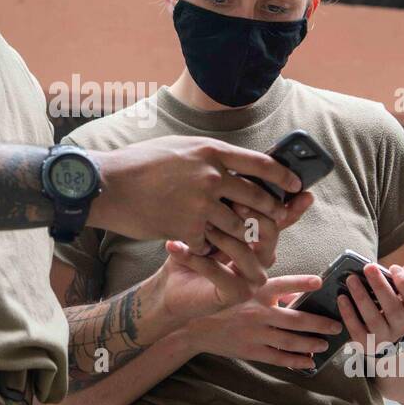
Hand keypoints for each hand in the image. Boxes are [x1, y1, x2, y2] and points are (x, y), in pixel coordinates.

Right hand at [88, 136, 300, 251]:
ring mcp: (201, 203)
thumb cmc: (138, 163)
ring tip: (253, 253)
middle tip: (280, 221)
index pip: (259, 164)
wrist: (108, 185)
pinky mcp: (188, 228)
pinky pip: (208, 244)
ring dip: (245, 242)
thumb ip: (205, 156)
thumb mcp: (178, 147)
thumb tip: (228, 163)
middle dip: (272, 213)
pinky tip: (208, 256)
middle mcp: (212, 176)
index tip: (295, 185)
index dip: (282, 176)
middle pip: (255, 199)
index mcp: (211, 152)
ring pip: (237, 228)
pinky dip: (208, 252)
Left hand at [160, 191, 315, 317]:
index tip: (295, 190)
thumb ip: (227, 200)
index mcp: (260, 239)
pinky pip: (220, 272)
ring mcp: (253, 279)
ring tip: (196, 226)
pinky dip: (195, 259)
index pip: (281, 219)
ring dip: (218, 236)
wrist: (168, 285)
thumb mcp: (208, 218)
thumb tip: (235, 167)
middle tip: (229, 202)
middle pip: (269, 231)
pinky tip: (175, 247)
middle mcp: (263, 259)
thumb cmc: (189, 246)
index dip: (290, 206)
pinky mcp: (236, 294)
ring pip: (244, 251)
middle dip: (247, 215)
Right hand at [184, 275, 339, 370]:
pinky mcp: (250, 351)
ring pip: (290, 341)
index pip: (283, 285)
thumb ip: (258, 280)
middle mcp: (257, 312)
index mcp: (254, 291)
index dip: (302, 283)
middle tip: (336, 325)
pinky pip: (278, 358)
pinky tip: (308, 361)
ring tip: (325, 345)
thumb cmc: (214, 300)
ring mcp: (255, 334)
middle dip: (319, 323)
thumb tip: (284, 280)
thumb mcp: (233, 282)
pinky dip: (295, 361)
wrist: (191, 327)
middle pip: (295, 320)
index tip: (321, 282)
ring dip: (311, 343)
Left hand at [336, 262, 403, 354]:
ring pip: (373, 318)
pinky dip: (348, 313)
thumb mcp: (402, 296)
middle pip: (393, 308)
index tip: (393, 268)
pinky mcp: (366, 344)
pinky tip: (342, 298)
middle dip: (380, 286)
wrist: (383, 338)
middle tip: (368, 267)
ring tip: (351, 279)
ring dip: (361, 297)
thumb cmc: (391, 308)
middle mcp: (401, 328)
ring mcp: (383, 337)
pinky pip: (356, 329)